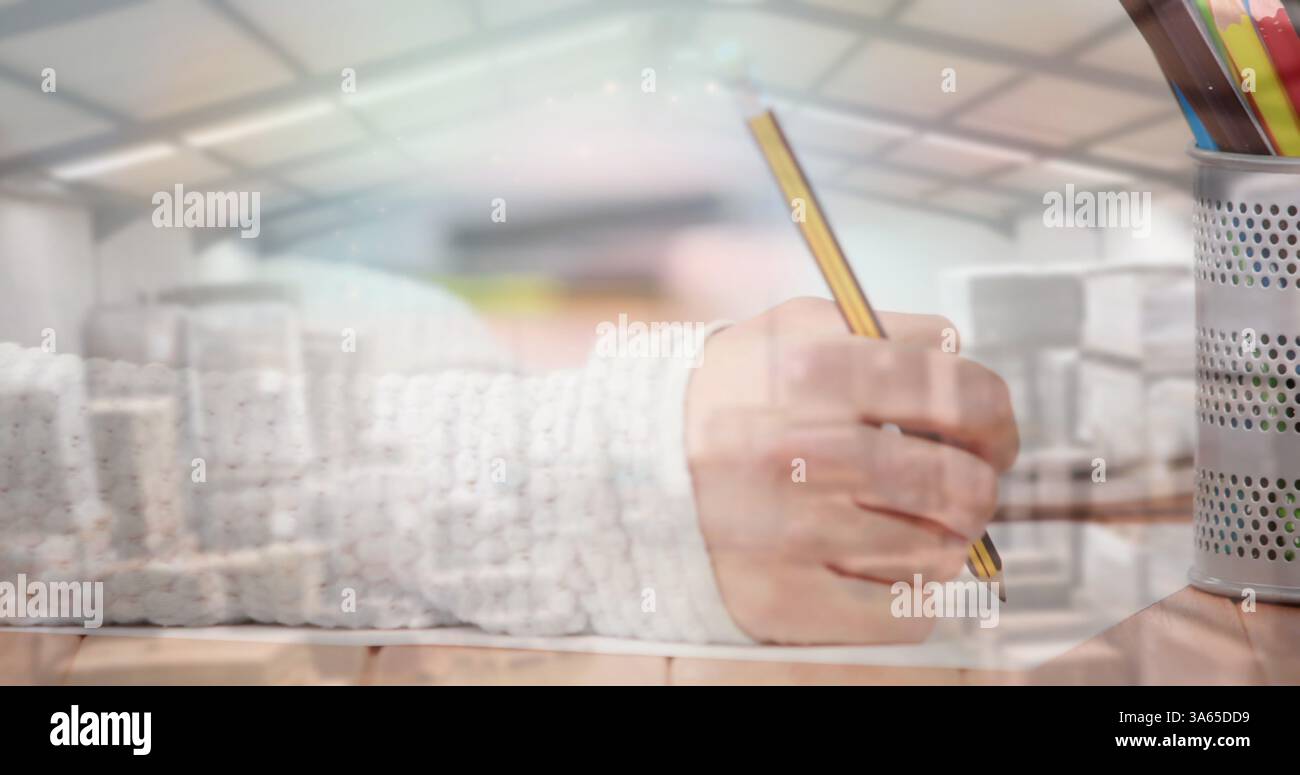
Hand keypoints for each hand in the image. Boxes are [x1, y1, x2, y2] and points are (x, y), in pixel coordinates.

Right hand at [685, 298, 1018, 643]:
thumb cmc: (734, 397)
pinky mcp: (782, 600)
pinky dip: (913, 591)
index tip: (991, 436)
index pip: (959, 393)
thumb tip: (970, 380)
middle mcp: (798, 452)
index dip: (995, 419)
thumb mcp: (795, 329)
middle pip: (956, 483)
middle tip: (967, 488)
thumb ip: (887, 336)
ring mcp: (789, 534)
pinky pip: (901, 611)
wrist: (635, 469)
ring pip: (936, 551)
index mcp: (811, 371)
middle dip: (979, 489)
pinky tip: (885, 563)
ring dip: (944, 539)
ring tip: (916, 523)